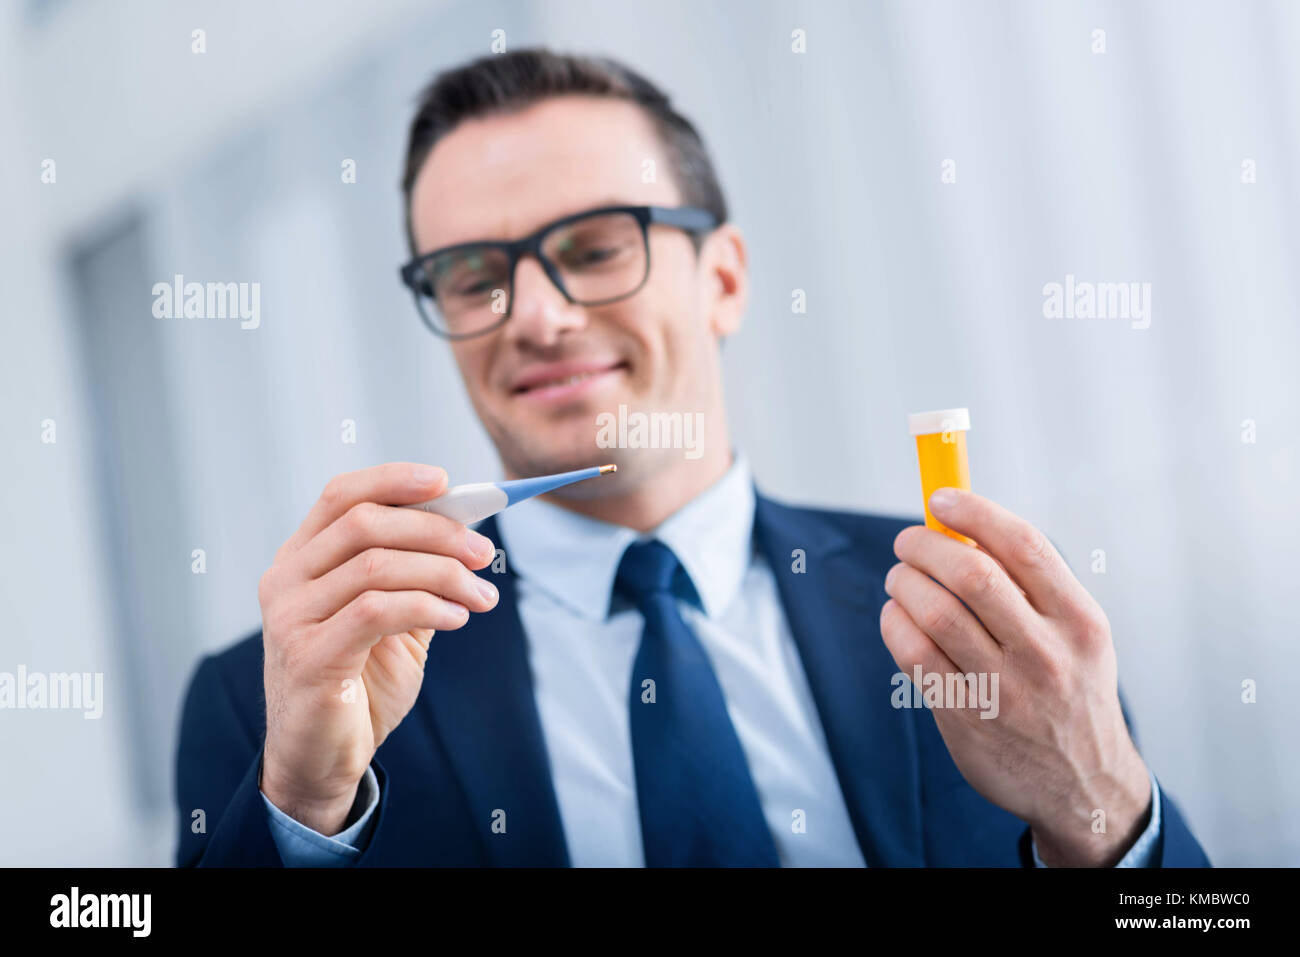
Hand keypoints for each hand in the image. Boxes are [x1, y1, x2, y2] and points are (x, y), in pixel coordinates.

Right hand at [257, 463, 499, 834]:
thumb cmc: (358, 684)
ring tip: (483, 597)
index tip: (447, 482)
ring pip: (376, 565)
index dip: (393, 480)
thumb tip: (466, 528)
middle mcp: (286, 580)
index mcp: (301, 559)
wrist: (323, 758)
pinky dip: (427, 605)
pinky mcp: (308, 657)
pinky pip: (376, 611)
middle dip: (436, 531)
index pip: (341, 495)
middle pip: (365, 523)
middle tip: (484, 554)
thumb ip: (415, 573)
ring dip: (443, 574)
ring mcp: (290, 618)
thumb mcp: (394, 618)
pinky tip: (458, 617)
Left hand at [879, 487, 1152, 866]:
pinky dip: (894, 623)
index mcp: (1080, 621)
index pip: (1024, 546)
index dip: (974, 512)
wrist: (1084, 786)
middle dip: (925, 546)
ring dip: (903, 583)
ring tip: (899, 579)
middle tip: (907, 543)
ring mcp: (1004, 690)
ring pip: (934, 613)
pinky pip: (913, 655)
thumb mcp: (1079, 634)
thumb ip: (1033, 585)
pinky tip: (897, 617)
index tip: (940, 498)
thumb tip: (962, 526)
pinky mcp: (965, 719)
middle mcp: (1046, 655)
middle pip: (971, 574)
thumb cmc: (1070, 687)